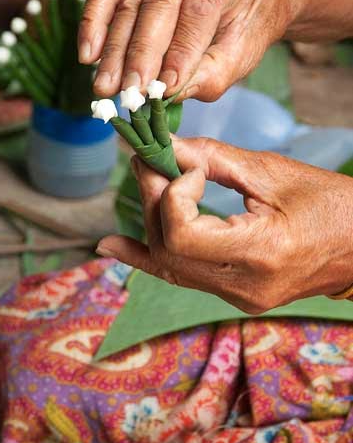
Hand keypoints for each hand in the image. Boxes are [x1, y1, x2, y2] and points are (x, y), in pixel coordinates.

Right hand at [79, 0, 308, 101]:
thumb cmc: (251, 21)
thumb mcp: (244, 51)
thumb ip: (211, 73)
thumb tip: (167, 95)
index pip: (199, 6)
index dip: (177, 49)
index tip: (161, 89)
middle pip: (160, 1)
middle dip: (139, 52)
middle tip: (126, 91)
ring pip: (131, 0)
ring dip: (114, 48)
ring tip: (105, 86)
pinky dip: (94, 23)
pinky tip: (88, 54)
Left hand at [97, 138, 352, 312]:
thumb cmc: (334, 205)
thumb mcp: (275, 173)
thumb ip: (214, 160)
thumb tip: (165, 145)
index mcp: (261, 253)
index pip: (182, 235)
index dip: (171, 196)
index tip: (186, 167)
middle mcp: (243, 286)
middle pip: (168, 250)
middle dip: (152, 200)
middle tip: (148, 160)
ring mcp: (237, 298)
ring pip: (169, 266)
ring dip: (150, 221)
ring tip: (145, 179)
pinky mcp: (234, 296)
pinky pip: (182, 276)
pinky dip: (150, 254)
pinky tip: (112, 245)